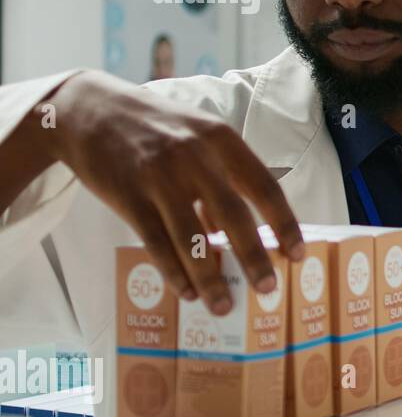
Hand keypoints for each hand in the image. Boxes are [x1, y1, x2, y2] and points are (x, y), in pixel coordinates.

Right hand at [16, 70, 303, 313]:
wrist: (90, 111)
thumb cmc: (157, 128)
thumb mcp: (198, 137)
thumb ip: (223, 176)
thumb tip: (241, 232)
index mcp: (221, 139)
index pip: (265, 186)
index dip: (284, 223)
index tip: (297, 254)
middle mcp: (194, 157)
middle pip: (234, 216)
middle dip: (254, 258)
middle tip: (268, 289)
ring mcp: (159, 177)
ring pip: (192, 238)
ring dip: (210, 278)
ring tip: (223, 306)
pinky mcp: (128, 195)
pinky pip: (156, 242)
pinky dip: (173, 272)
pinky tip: (186, 292)